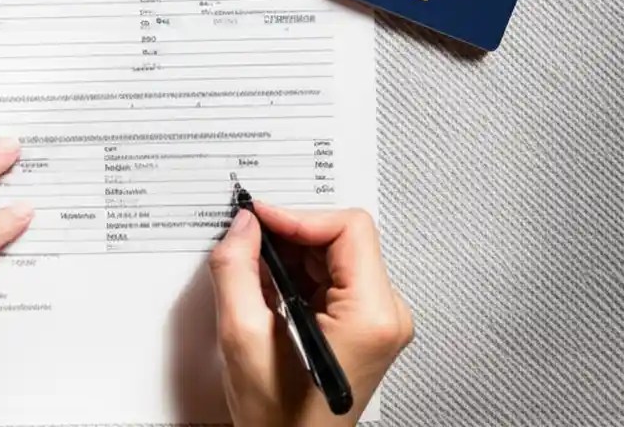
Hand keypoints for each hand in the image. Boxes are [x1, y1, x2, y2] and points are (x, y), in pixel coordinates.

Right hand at [208, 204, 412, 426]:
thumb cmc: (281, 419)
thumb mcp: (244, 338)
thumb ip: (237, 270)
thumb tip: (243, 227)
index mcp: (372, 316)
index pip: (348, 229)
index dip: (298, 216)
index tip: (260, 218)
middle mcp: (386, 315)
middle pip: (343, 239)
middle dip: (291, 236)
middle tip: (249, 242)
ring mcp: (377, 321)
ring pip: (336, 256)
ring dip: (291, 257)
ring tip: (255, 275)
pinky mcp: (364, 326)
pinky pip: (333, 279)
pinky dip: (297, 276)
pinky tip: (269, 292)